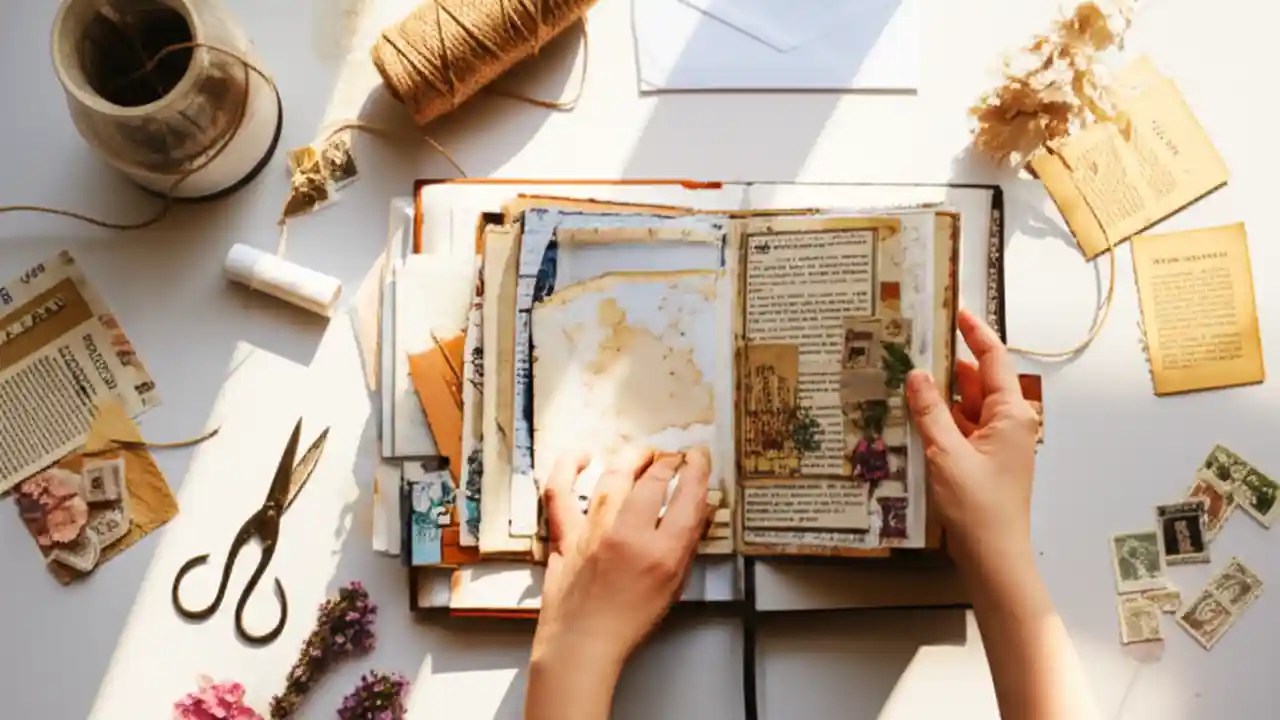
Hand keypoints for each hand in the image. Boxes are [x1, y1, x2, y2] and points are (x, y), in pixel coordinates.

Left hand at [526, 447, 709, 719]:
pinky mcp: (566, 533)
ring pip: (615, 475)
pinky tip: (583, 455)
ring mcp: (593, 532)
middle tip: (674, 458)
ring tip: (644, 455)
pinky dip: (567, 466)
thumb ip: (687, 544)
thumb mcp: (674, 585)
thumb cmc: (628, 622)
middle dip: (669, 460)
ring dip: (633, 457)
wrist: (583, 643)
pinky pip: (560, 490)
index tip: (699, 457)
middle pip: (654, 479)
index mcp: (662, 554)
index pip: (689, 496)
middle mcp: (628, 536)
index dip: (697, 469)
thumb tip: (698, 508)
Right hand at [905, 309, 1038, 574]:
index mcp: (1012, 413)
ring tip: (904, 378)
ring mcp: (997, 442)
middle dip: (946, 365)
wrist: (994, 557)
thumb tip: (917, 374)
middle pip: (976, 381)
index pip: (993, 358)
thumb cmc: (979, 508)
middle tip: (912, 346)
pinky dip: (940, 420)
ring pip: (966, 405)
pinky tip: (913, 416)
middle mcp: (1009, 423)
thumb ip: (930, 411)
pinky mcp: (984, 460)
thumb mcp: (947, 453)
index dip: (974, 332)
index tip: (955, 311)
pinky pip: (961, 428)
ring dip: (939, 396)